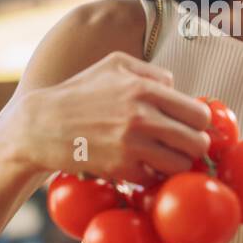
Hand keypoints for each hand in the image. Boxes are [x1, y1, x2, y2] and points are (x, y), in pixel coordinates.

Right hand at [11, 51, 210, 186]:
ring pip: (181, 164)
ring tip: (165, 157)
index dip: (200, 123)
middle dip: (195, 146)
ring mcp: (132, 145)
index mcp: (144, 89)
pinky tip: (141, 165)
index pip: (199, 113)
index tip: (192, 127)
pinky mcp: (120, 169)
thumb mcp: (114, 65)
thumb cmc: (79, 92)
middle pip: (197, 142)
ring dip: (176, 163)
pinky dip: (152, 174)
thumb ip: (152, 72)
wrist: (42, 125)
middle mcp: (142, 117)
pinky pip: (154, 178)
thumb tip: (178, 89)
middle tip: (184, 146)